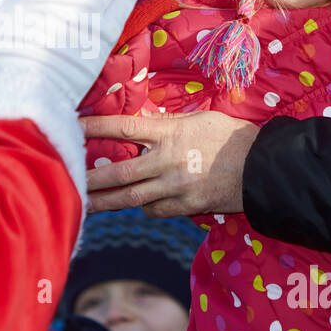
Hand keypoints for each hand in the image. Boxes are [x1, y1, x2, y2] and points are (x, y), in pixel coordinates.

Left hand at [81, 110, 259, 216]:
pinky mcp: (186, 207)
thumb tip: (140, 125)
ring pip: (131, 198)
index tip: (72, 127)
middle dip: (89, 179)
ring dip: (104, 202)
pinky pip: (153, 211)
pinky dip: (141, 207)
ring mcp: (176, 187)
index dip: (94, 128)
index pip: (123, 129)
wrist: (264, 168)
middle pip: (119, 173)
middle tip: (66, 180)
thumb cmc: (231, 137)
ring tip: (82, 204)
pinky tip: (134, 204)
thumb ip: (166, 124)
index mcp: (170, 133)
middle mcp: (168, 161)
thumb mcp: (197, 119)